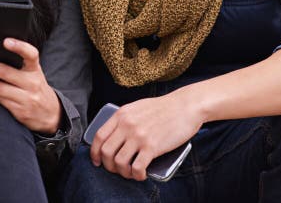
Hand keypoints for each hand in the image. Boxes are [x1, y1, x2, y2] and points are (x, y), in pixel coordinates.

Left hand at [0, 38, 60, 132]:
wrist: (49, 114)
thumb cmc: (34, 87)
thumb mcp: (32, 74)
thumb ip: (18, 63)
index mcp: (35, 69)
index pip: (31, 54)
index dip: (19, 47)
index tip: (5, 41)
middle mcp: (32, 82)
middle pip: (5, 72)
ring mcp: (25, 98)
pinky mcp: (18, 110)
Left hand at [90, 89, 204, 180]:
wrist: (185, 106)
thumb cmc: (164, 108)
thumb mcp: (137, 107)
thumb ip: (124, 120)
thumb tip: (114, 137)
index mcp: (121, 114)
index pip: (98, 136)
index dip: (95, 152)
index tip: (97, 161)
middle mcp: (127, 125)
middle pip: (106, 152)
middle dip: (108, 166)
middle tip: (116, 170)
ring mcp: (139, 136)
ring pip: (119, 162)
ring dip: (123, 172)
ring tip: (130, 173)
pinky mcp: (152, 147)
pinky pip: (137, 168)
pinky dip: (137, 175)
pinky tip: (141, 174)